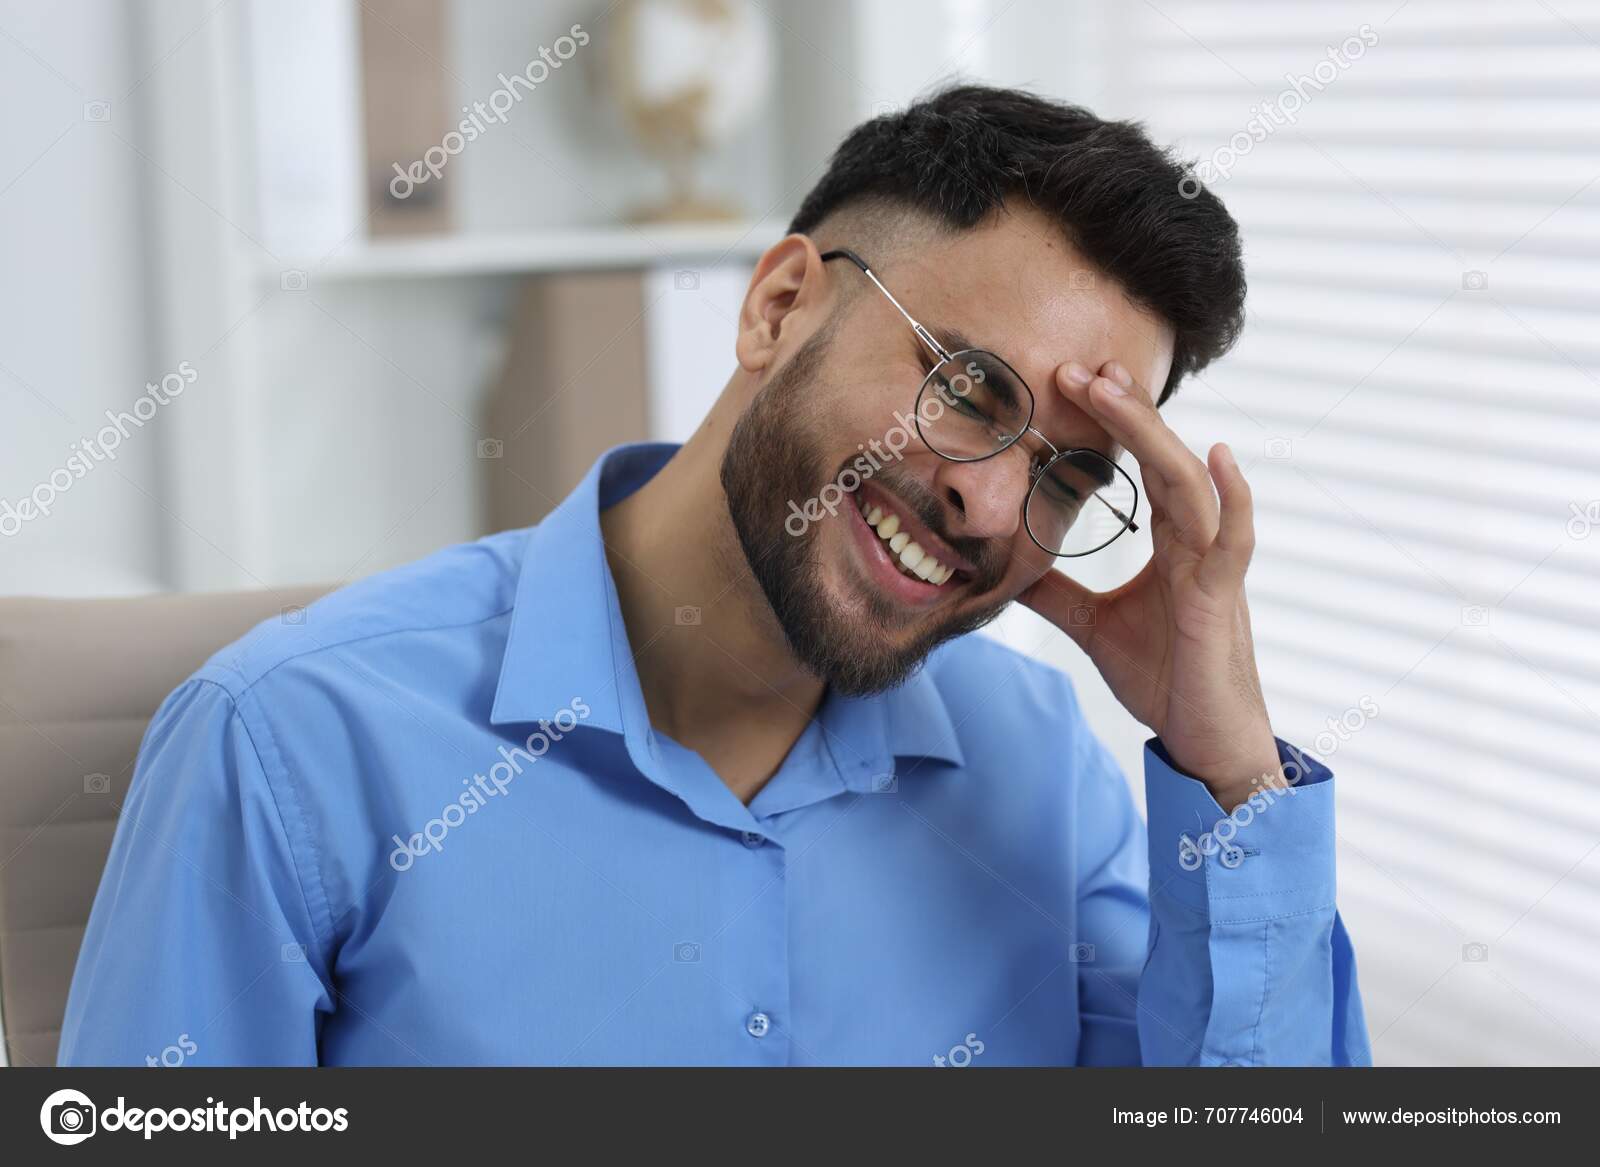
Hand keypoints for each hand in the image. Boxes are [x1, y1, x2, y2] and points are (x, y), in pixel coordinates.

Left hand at [1019, 359, 1280, 810]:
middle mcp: (1197, 542)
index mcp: (1172, 543)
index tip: (1073, 381)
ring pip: (1189, 484)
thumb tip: (1001, 570)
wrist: (1203, 740)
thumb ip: (1055, 594)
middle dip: (1125, 411)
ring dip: (1154, 435)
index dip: (1114, 423)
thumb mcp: (1092, 626)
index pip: (1144, 466)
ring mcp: (1213, 566)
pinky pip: (1234, 539)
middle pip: (1164, 459)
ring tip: (1117, 391)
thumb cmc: (1165, 679)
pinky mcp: (1221, 599)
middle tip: (1078, 367)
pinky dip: (1232, 496)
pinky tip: (1219, 455)